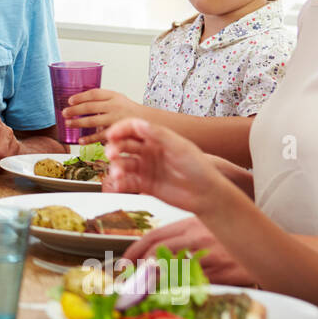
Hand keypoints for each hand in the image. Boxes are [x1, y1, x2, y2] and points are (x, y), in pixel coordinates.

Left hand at [62, 89, 144, 144]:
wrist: (151, 122)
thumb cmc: (131, 111)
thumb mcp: (120, 100)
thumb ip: (104, 100)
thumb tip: (82, 102)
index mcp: (114, 96)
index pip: (94, 93)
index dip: (80, 96)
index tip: (70, 100)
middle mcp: (115, 106)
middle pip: (90, 107)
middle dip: (75, 110)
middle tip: (64, 113)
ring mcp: (116, 119)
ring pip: (92, 120)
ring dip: (78, 122)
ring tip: (68, 124)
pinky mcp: (117, 131)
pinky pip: (99, 135)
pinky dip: (89, 138)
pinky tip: (80, 140)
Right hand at [102, 118, 227, 214]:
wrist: (206, 195)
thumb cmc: (199, 168)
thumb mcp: (180, 147)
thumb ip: (159, 135)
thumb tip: (138, 123)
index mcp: (157, 138)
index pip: (133, 128)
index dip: (121, 129)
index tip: (111, 134)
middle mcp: (149, 151)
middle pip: (124, 145)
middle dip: (115, 148)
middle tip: (111, 154)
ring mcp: (145, 168)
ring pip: (123, 164)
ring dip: (116, 167)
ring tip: (117, 174)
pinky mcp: (143, 185)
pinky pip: (126, 182)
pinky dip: (119, 183)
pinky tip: (117, 185)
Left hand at [121, 216, 257, 285]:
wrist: (266, 247)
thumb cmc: (233, 238)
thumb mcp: (206, 228)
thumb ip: (181, 238)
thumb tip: (153, 255)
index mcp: (190, 224)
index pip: (153, 237)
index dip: (133, 251)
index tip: (123, 263)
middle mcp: (198, 238)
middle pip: (157, 254)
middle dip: (137, 270)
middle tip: (128, 283)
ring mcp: (210, 256)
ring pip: (172, 271)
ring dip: (154, 284)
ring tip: (143, 294)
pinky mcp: (224, 274)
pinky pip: (196, 286)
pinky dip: (180, 294)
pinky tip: (172, 300)